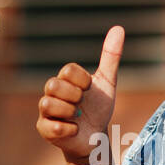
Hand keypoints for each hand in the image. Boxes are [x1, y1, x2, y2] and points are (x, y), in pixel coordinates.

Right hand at [35, 25, 124, 163]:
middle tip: (82, 103)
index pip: (68, 70)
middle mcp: (52, 93)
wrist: (96, 136)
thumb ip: (110, 57)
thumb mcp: (107, 83)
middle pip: (53, 84)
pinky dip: (69, 128)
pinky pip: (51, 126)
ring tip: (77, 116)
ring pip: (47, 103)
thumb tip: (118, 28)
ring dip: (69, 111)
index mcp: (65, 79)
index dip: (83, 80)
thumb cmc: (98, 108)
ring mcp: (46, 112)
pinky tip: (75, 129)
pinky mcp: (45, 129)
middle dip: (74, 95)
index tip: (89, 89)